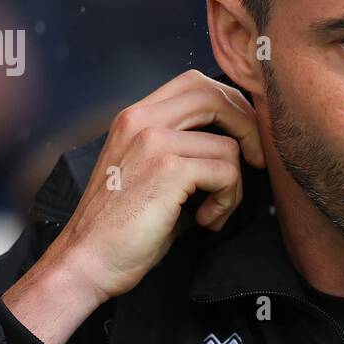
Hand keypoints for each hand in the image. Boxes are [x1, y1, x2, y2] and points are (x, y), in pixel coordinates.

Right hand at [44, 68, 264, 305]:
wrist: (87, 260)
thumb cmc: (120, 225)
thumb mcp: (147, 170)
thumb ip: (181, 147)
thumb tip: (235, 141)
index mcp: (135, 117)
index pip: (195, 83)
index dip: (230, 103)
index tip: (244, 135)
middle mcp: (141, 120)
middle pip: (215, 97)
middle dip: (248, 128)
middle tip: (255, 163)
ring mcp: (153, 141)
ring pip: (229, 144)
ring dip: (235, 184)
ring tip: (214, 210)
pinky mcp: (168, 169)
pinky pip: (226, 172)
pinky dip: (227, 201)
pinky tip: (205, 220)